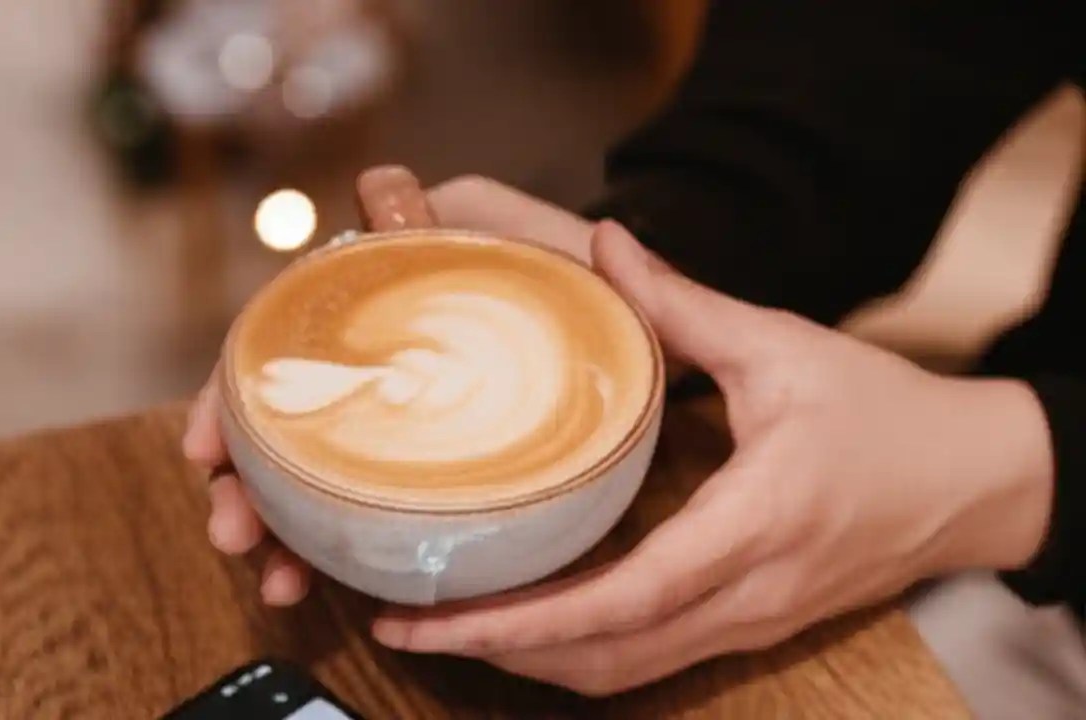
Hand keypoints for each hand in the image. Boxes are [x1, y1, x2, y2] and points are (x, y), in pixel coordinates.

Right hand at [184, 167, 596, 604]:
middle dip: (240, 490)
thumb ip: (451, 213)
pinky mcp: (438, 481)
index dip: (225, 400)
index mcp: (366, 325)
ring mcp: (400, 436)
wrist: (631, 318)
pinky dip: (345, 558)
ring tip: (277, 583)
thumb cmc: (568, 272)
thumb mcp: (514, 230)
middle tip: (230, 534)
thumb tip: (377, 181)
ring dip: (281, 538)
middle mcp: (372, 382)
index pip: (273, 359)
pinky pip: (376, 523)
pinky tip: (329, 588)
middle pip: (280, 437)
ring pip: (316, 489)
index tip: (200, 445)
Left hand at [367, 220, 1054, 695]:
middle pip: (602, 658)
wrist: (975, 483)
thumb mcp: (785, 348)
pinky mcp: (751, 625)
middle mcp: (744, 598)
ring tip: (450, 626)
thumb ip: (685, 305)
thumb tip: (605, 244)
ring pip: (622, 672)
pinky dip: (580, 651)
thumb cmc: (886, 416)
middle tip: (402, 622)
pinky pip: (649, 658)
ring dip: (532, 661)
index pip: (622, 600)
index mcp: (751, 528)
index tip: (435, 618)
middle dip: (497, 652)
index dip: (522, 621)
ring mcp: (748, 624)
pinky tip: (532, 623)